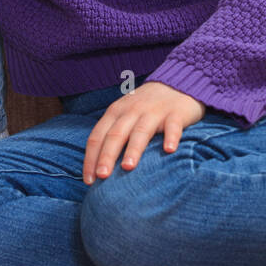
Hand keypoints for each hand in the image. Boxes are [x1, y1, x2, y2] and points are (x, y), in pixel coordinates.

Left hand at [82, 81, 205, 182]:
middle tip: (102, 176)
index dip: (91, 158)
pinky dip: (171, 137)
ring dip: (133, 148)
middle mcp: (131, 111)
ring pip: (141, 131)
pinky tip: (169, 150)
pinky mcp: (175, 113)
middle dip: (107, 155)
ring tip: (128, 167)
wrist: (176, 85)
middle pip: (116, 134)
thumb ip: (112, 135)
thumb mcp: (124, 115)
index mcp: (115, 112)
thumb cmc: (145, 107)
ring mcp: (154, 111)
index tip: (89, 181)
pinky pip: (173, 126)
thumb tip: (98, 170)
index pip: (97, 136)